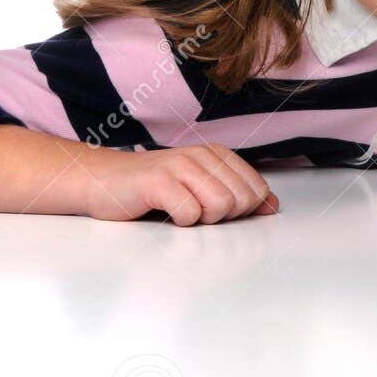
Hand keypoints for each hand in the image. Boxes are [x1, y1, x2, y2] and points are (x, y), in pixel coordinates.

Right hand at [80, 143, 278, 225]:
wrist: (102, 182)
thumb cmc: (153, 190)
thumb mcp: (202, 188)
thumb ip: (238, 194)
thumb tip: (273, 206)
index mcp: (218, 154)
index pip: (257, 190)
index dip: (241, 211)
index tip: (214, 210)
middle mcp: (202, 155)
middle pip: (242, 200)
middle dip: (222, 217)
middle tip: (194, 211)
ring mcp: (180, 165)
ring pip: (221, 205)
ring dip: (201, 220)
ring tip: (180, 210)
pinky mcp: (158, 182)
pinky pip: (190, 214)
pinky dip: (179, 222)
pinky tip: (163, 211)